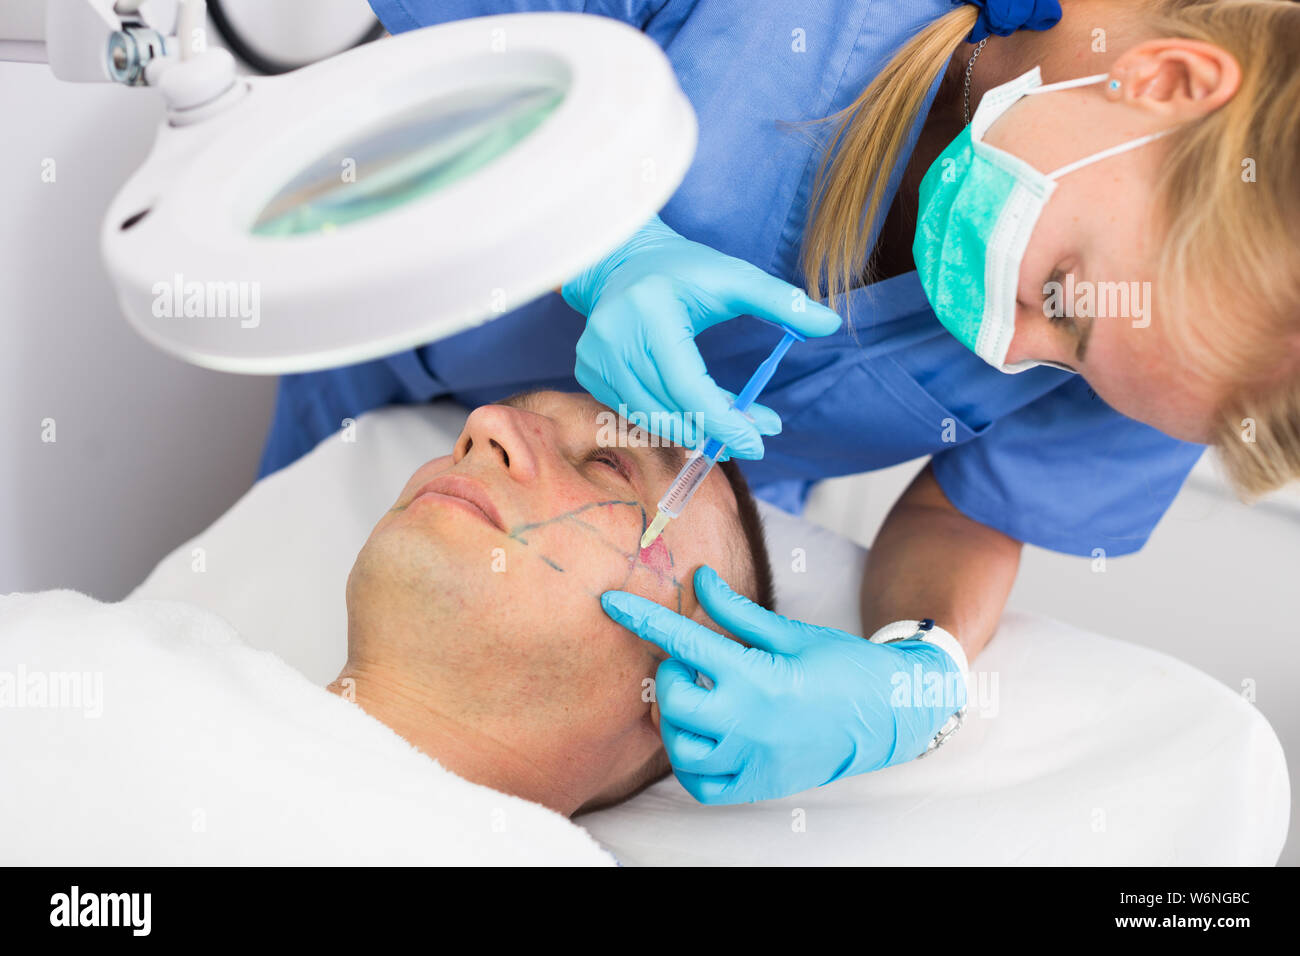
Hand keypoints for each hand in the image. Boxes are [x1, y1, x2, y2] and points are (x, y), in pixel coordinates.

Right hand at [562, 216, 840, 458]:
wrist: (621, 260)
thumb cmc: (682, 269)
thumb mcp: (734, 278)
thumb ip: (782, 301)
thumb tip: (830, 323)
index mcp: (650, 313)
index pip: (688, 385)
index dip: (723, 421)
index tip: (758, 441)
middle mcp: (615, 339)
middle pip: (670, 409)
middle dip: (717, 430)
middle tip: (756, 435)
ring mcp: (596, 358)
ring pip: (652, 417)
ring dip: (695, 429)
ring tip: (733, 424)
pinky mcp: (589, 372)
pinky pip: (636, 411)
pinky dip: (670, 418)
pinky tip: (696, 411)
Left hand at [601, 566, 966, 803]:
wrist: (891, 716)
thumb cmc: (843, 667)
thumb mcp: (791, 633)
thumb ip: (738, 612)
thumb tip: (699, 579)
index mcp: (758, 677)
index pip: (683, 642)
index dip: (642, 618)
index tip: (609, 601)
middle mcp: (749, 723)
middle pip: (673, 699)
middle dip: (671, 673)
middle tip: (690, 662)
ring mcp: (753, 760)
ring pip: (679, 748)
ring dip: (676, 719)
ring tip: (697, 698)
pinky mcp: (758, 786)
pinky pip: (702, 785)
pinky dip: (690, 762)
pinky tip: (704, 736)